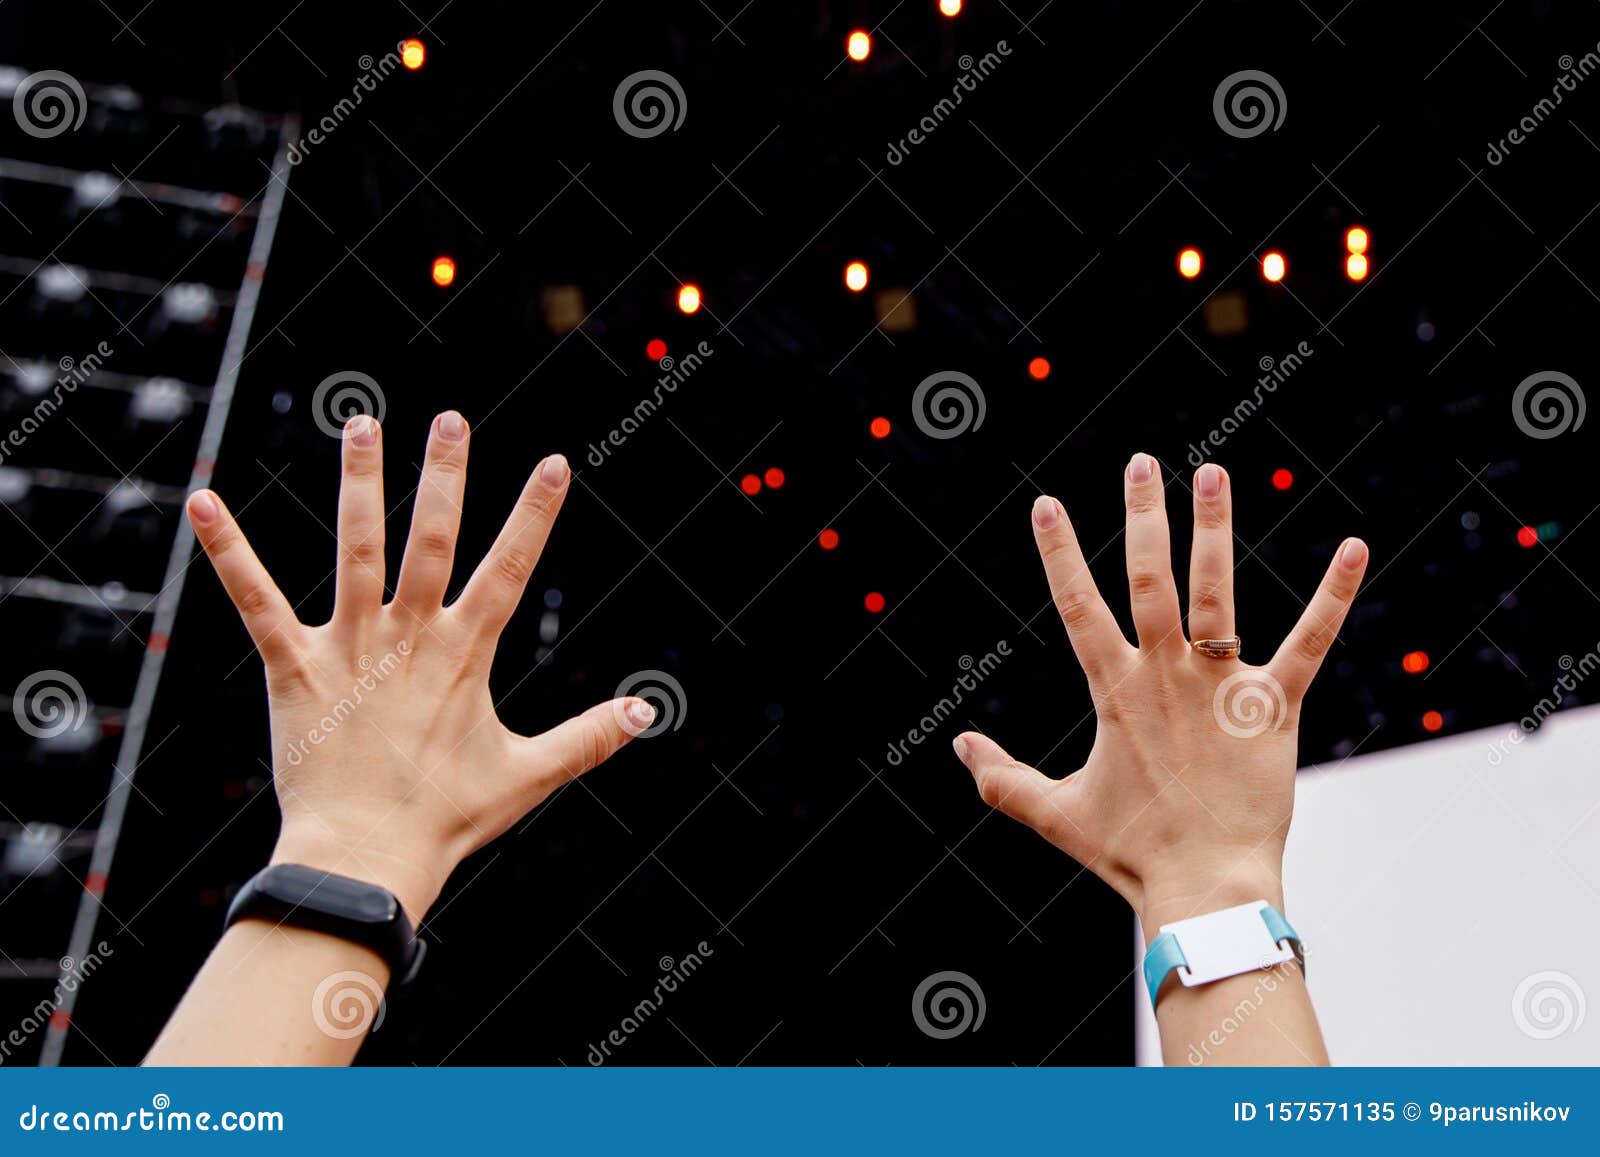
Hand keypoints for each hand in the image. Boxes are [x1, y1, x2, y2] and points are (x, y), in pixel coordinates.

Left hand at [186, 411, 654, 922]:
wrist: (364, 860)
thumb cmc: (446, 820)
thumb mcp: (528, 775)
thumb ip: (588, 738)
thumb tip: (647, 712)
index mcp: (462, 655)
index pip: (508, 569)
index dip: (534, 515)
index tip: (555, 463)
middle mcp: (408, 637)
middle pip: (432, 540)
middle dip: (445, 475)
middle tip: (450, 418)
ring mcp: (350, 648)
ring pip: (356, 550)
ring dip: (360, 485)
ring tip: (362, 423)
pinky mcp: (295, 668)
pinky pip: (256, 602)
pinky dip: (229, 552)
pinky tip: (203, 503)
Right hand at [952, 454, 1366, 932]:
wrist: (1205, 886)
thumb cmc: (1130, 853)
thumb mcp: (1055, 814)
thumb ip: (1002, 778)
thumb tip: (958, 746)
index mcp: (1114, 693)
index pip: (1079, 608)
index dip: (1060, 555)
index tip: (1048, 504)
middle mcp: (1165, 675)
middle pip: (1148, 579)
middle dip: (1142, 516)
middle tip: (1141, 462)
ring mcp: (1221, 686)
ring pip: (1216, 592)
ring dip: (1213, 529)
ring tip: (1211, 472)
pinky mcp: (1273, 705)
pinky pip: (1308, 641)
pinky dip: (1332, 595)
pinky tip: (1353, 546)